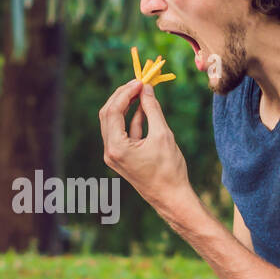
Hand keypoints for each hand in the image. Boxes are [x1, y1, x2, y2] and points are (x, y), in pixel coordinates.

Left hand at [100, 79, 196, 218]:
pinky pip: (122, 132)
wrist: (171, 197)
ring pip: (113, 122)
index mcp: (116, 147)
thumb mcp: (163, 134)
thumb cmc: (169, 169)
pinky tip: (143, 109)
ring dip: (126, 106)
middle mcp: (110, 151)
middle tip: (138, 83)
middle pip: (108, 114)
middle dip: (122, 96)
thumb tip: (146, 88)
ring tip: (142, 92)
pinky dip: (131, 119)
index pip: (113, 111)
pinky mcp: (121, 157)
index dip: (125, 93)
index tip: (140, 81)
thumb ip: (152, 109)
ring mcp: (113, 155)